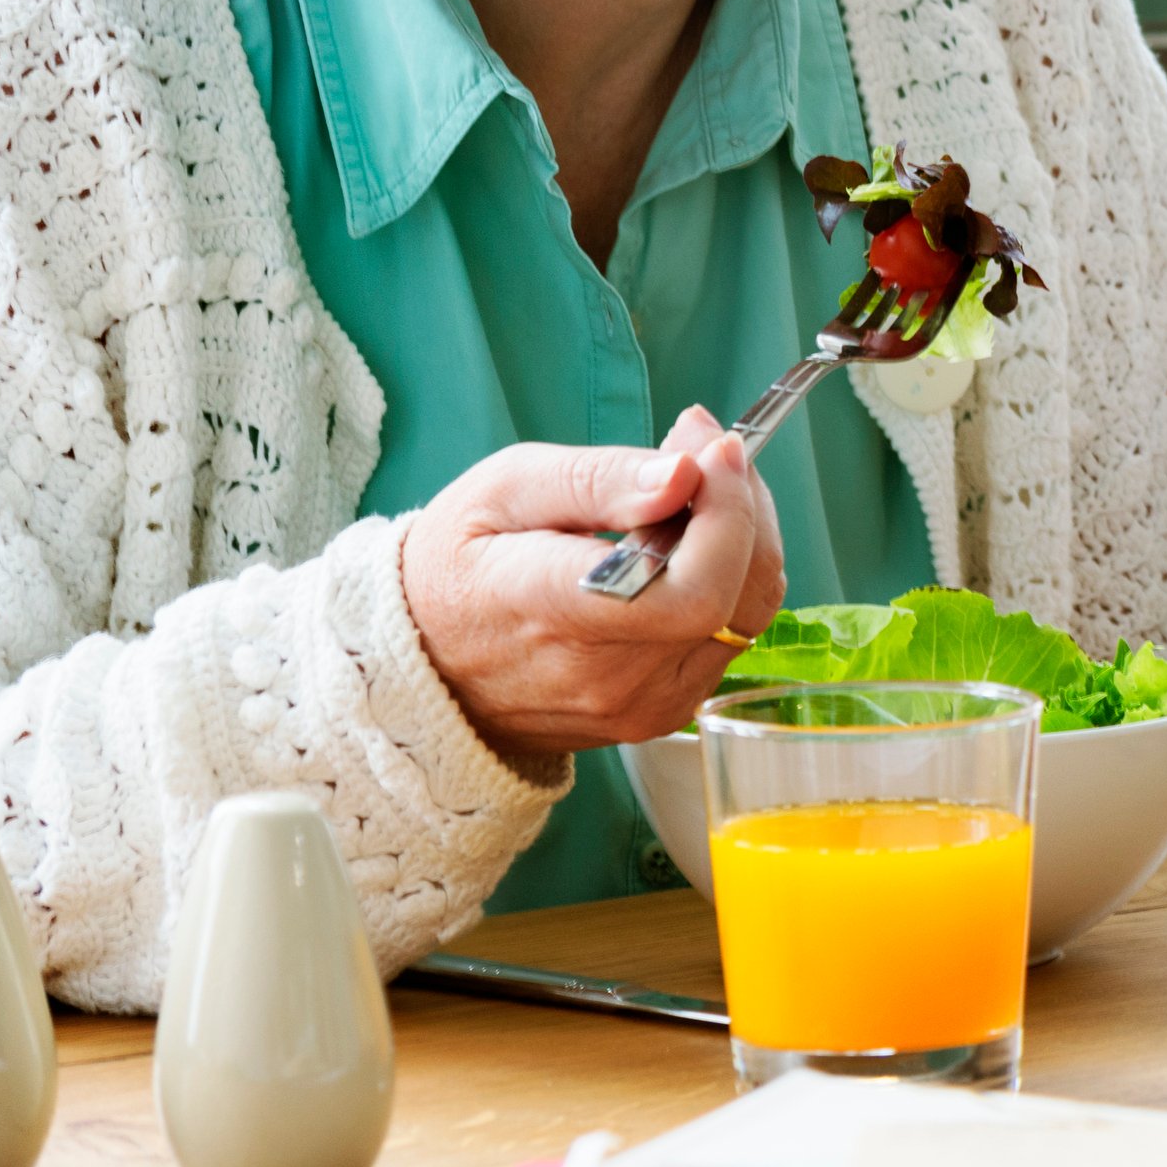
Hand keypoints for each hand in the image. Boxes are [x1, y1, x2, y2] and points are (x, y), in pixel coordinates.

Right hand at [397, 406, 787, 768]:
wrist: (420, 669)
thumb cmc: (455, 566)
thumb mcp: (505, 490)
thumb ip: (601, 480)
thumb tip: (685, 475)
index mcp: (553, 612)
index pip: (689, 588)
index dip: (728, 515)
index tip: (715, 451)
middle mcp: (603, 676)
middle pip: (735, 596)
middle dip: (743, 506)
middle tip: (707, 450)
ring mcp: (635, 707)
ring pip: (746, 615)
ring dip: (745, 539)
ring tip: (696, 489)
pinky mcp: (657, 715)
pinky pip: (727, 639)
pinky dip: (730, 579)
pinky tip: (688, 542)